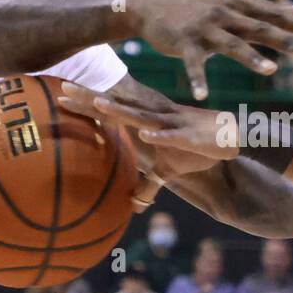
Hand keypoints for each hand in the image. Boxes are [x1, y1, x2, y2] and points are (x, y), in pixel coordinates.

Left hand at [60, 82, 228, 211]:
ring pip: (140, 117)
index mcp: (146, 121)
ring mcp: (170, 124)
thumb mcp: (167, 171)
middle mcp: (154, 117)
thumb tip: (135, 204)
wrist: (231, 140)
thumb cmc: (196, 151)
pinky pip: (171, 136)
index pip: (111, 110)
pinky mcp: (188, 136)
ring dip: (120, 111)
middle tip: (63, 87)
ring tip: (98, 104)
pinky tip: (145, 134)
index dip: (87, 102)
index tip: (60, 94)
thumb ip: (149, 184)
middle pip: (117, 106)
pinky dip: (159, 135)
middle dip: (92, 98)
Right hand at [124, 0, 292, 99]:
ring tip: (271, 70)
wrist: (154, 3)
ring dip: (252, 58)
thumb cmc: (201, 8)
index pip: (275, 16)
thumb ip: (269, 12)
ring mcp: (206, 29)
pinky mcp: (185, 43)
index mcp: (241, 6)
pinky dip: (198, 80)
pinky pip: (193, 65)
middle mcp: (226, 15)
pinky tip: (203, 95)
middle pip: (261, 29)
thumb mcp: (235, 4)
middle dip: (286, 40)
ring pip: (233, 46)